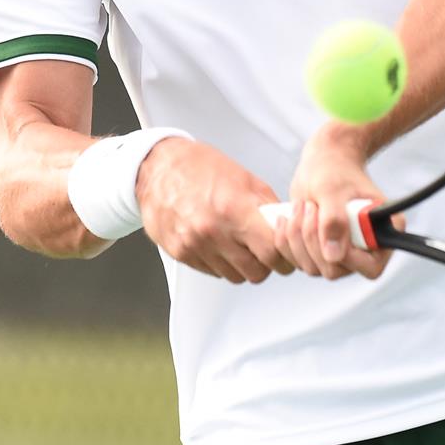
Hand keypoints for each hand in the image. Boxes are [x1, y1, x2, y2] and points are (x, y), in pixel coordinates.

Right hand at [134, 139, 291, 283]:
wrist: (157, 169)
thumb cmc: (200, 168)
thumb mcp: (244, 179)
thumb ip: (268, 208)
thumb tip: (287, 227)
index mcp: (234, 209)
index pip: (272, 252)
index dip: (284, 256)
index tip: (285, 253)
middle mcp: (214, 231)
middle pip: (256, 272)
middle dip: (266, 264)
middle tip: (264, 251)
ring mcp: (195, 245)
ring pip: (235, 277)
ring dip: (243, 266)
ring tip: (240, 244)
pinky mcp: (181, 254)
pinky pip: (213, 272)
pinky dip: (221, 263)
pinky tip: (219, 244)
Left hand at [272, 123, 392, 280]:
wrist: (323, 162)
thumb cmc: (334, 170)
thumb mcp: (332, 190)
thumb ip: (334, 221)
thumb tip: (334, 255)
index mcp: (382, 233)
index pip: (371, 267)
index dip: (347, 257)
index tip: (327, 226)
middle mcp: (363, 249)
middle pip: (335, 270)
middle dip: (313, 240)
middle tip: (309, 207)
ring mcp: (340, 253)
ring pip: (313, 268)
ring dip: (298, 239)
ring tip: (301, 207)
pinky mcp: (318, 252)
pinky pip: (298, 262)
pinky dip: (287, 241)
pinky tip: (288, 217)